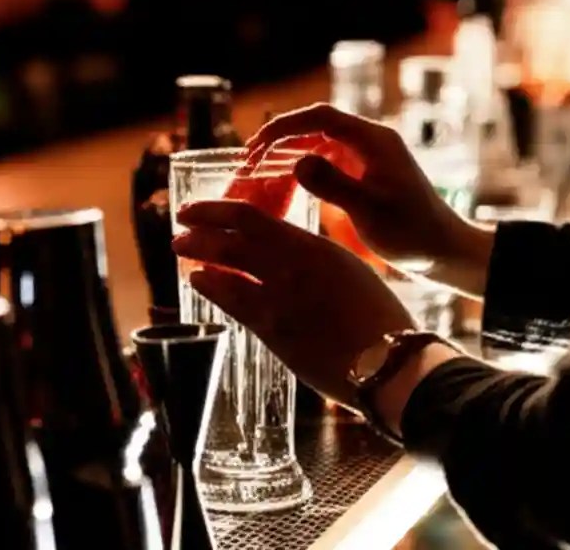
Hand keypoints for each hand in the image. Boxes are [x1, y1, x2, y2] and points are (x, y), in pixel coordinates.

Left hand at [172, 199, 415, 405]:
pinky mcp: (272, 331)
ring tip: (182, 249)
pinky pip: (231, 302)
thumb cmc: (378, 316)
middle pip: (230, 238)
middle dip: (199, 229)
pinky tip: (200, 281)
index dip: (216, 209)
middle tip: (181, 225)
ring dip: (197, 255)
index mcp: (312, 246)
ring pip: (223, 268)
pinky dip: (210, 286)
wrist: (388, 360)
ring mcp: (277, 299)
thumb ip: (314, 257)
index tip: (197, 208)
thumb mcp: (348, 269)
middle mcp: (290, 267)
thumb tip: (289, 252)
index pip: (251, 217)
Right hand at [247, 103, 493, 296]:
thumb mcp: (370, 210)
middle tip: (248, 160)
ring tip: (258, 170)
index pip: (320, 117)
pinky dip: (302, 167)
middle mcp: (370, 141)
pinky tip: (283, 184)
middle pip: (316, 125)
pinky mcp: (365, 173)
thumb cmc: (412, 233)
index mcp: (374, 140)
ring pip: (318, 142)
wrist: (442, 251)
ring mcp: (367, 156)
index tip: (256, 145)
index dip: (284, 126)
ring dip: (288, 152)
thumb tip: (296, 162)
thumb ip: (333, 184)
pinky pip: (326, 160)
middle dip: (280, 138)